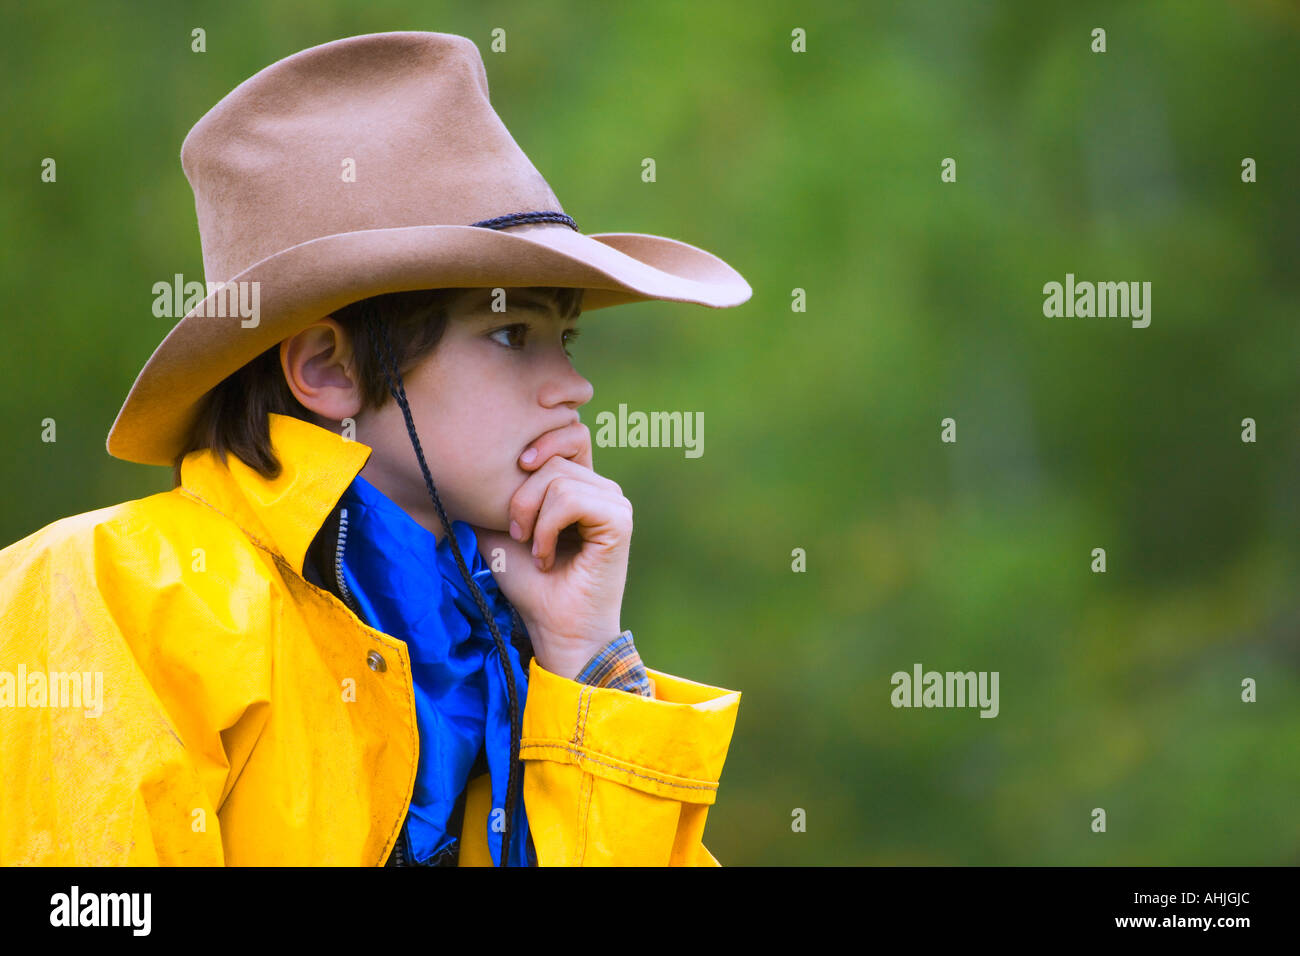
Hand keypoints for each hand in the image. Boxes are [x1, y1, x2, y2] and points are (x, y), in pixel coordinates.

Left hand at [471, 420, 632, 680]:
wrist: (555, 628)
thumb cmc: (531, 585)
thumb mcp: (502, 529)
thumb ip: (498, 493)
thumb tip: (471, 459)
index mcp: (581, 485)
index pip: (564, 436)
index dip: (538, 442)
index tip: (515, 468)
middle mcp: (602, 488)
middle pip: (552, 459)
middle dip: (521, 497)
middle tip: (518, 535)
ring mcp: (615, 502)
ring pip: (558, 478)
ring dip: (533, 518)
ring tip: (537, 551)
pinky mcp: (619, 519)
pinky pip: (570, 499)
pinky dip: (547, 529)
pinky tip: (548, 557)